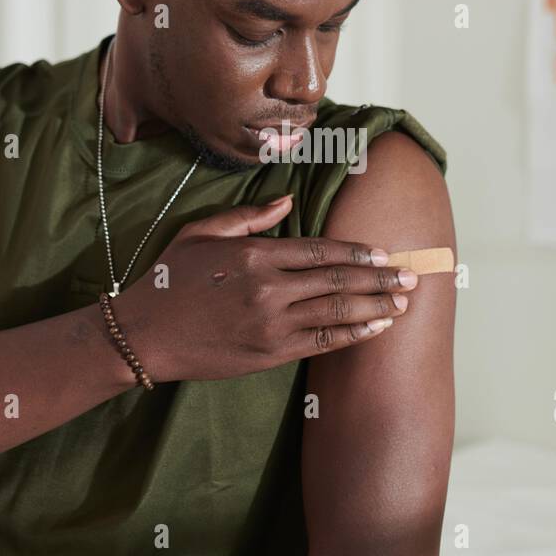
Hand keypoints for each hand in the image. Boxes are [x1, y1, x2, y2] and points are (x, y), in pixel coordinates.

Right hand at [109, 194, 417, 381]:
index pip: (320, 251)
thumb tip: (288, 201)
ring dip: (375, 306)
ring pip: (337, 312)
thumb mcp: (201, 234)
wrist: (144, 335)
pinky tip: (375, 327)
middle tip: (411, 276)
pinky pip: (321, 342)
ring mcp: (271, 324)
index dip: (357, 252)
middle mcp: (269, 290)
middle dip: (380, 279)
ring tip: (403, 302)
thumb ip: (248, 218)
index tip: (383, 252)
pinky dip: (352, 334)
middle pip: (338, 281)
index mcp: (255, 256)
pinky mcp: (269, 354)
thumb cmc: (169, 280)